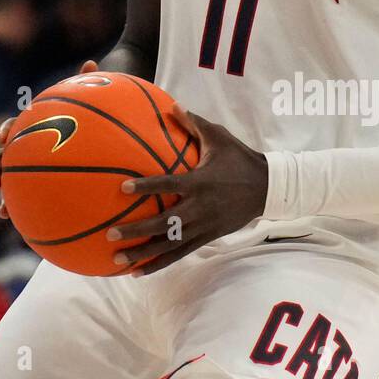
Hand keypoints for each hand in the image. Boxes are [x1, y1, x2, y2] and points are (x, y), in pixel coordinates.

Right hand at [0, 59, 97, 219]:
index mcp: (38, 123)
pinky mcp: (45, 180)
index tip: (3, 137)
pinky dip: (24, 208)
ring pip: (15, 179)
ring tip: (4, 211)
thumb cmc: (95, 106)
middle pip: (8, 155)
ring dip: (7, 195)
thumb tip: (89, 63)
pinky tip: (23, 224)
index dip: (7, 130)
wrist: (103, 122)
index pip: (16, 124)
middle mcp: (33, 144)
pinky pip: (32, 195)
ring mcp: (37, 163)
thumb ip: (87, 80)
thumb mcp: (93, 94)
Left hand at [105, 107, 267, 275]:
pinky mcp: (207, 237)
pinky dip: (159, 263)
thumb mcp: (220, 138)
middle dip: (137, 230)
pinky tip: (138, 272)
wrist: (267, 187)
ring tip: (117, 261)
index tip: (123, 188)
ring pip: (170, 244)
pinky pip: (180, 253)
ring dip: (143, 254)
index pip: (169, 185)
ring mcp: (203, 226)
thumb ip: (195, 124)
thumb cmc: (240, 159)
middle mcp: (200, 208)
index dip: (147, 187)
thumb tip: (172, 105)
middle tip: (111, 233)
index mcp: (200, 182)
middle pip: (165, 224)